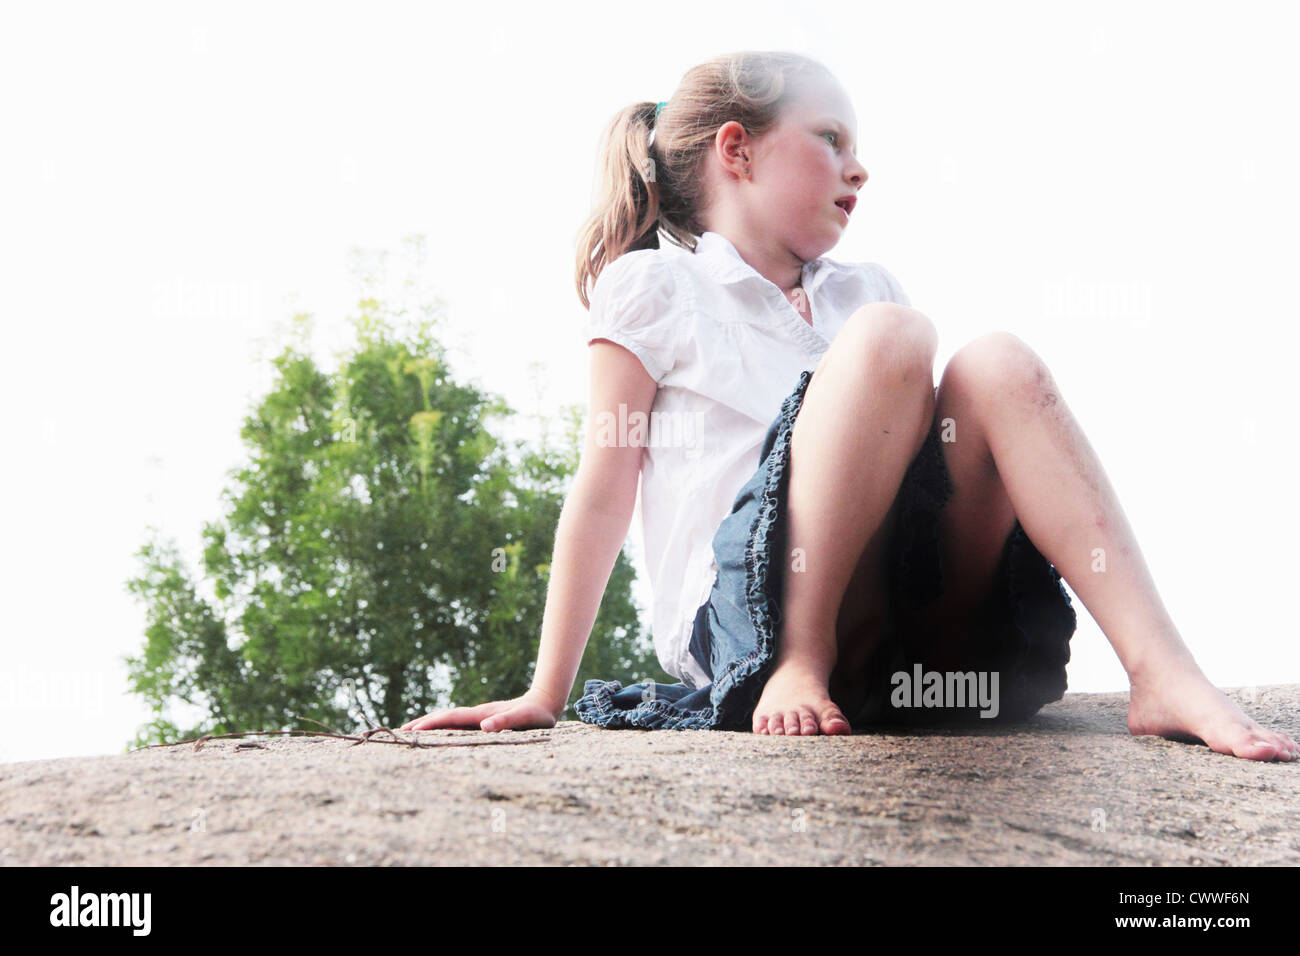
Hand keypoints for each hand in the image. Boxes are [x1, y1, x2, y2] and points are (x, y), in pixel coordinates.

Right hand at [399, 688, 563, 732]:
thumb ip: (506, 722)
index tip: (413, 730)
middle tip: (400, 732)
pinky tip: (436, 734)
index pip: (451, 718)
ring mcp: (477, 716)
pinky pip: (456, 724)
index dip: (431, 724)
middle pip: (443, 717)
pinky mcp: (482, 721)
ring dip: (429, 724)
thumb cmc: (536, 714)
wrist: (544, 702)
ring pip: (447, 719)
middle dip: (422, 723)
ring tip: (410, 732)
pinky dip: (441, 727)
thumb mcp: (524, 718)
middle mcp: (476, 714)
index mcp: (481, 714)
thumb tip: (484, 727)